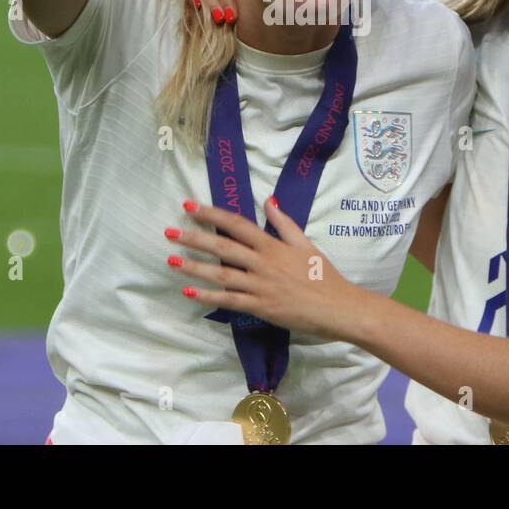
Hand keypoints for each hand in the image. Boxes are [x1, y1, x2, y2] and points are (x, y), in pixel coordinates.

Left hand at [166, 198, 361, 341]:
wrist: (339, 307)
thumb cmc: (325, 275)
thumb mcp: (306, 244)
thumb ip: (285, 224)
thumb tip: (269, 201)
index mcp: (273, 245)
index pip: (236, 224)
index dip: (212, 214)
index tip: (190, 206)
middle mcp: (263, 263)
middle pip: (222, 247)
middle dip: (194, 238)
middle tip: (170, 232)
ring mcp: (260, 286)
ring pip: (221, 275)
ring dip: (194, 267)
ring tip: (171, 260)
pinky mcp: (260, 307)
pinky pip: (230, 301)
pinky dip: (208, 297)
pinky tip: (188, 292)